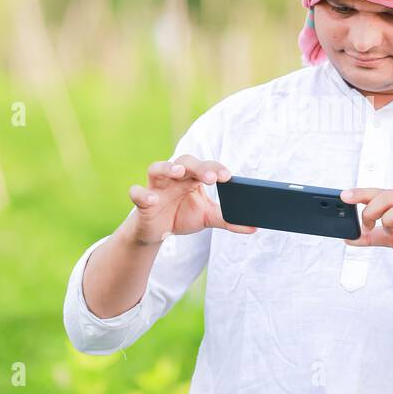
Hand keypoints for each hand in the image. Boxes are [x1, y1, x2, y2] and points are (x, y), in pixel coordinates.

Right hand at [128, 156, 257, 244]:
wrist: (157, 232)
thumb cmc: (182, 216)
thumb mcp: (207, 218)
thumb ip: (228, 220)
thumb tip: (254, 228)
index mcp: (192, 178)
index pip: (206, 166)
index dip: (216, 168)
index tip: (228, 176)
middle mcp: (174, 177)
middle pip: (184, 162)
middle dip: (199, 167)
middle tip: (212, 177)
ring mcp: (156, 187)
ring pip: (157, 168)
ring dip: (168, 168)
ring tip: (179, 172)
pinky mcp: (142, 201)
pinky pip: (137, 192)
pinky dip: (142, 194)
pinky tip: (151, 199)